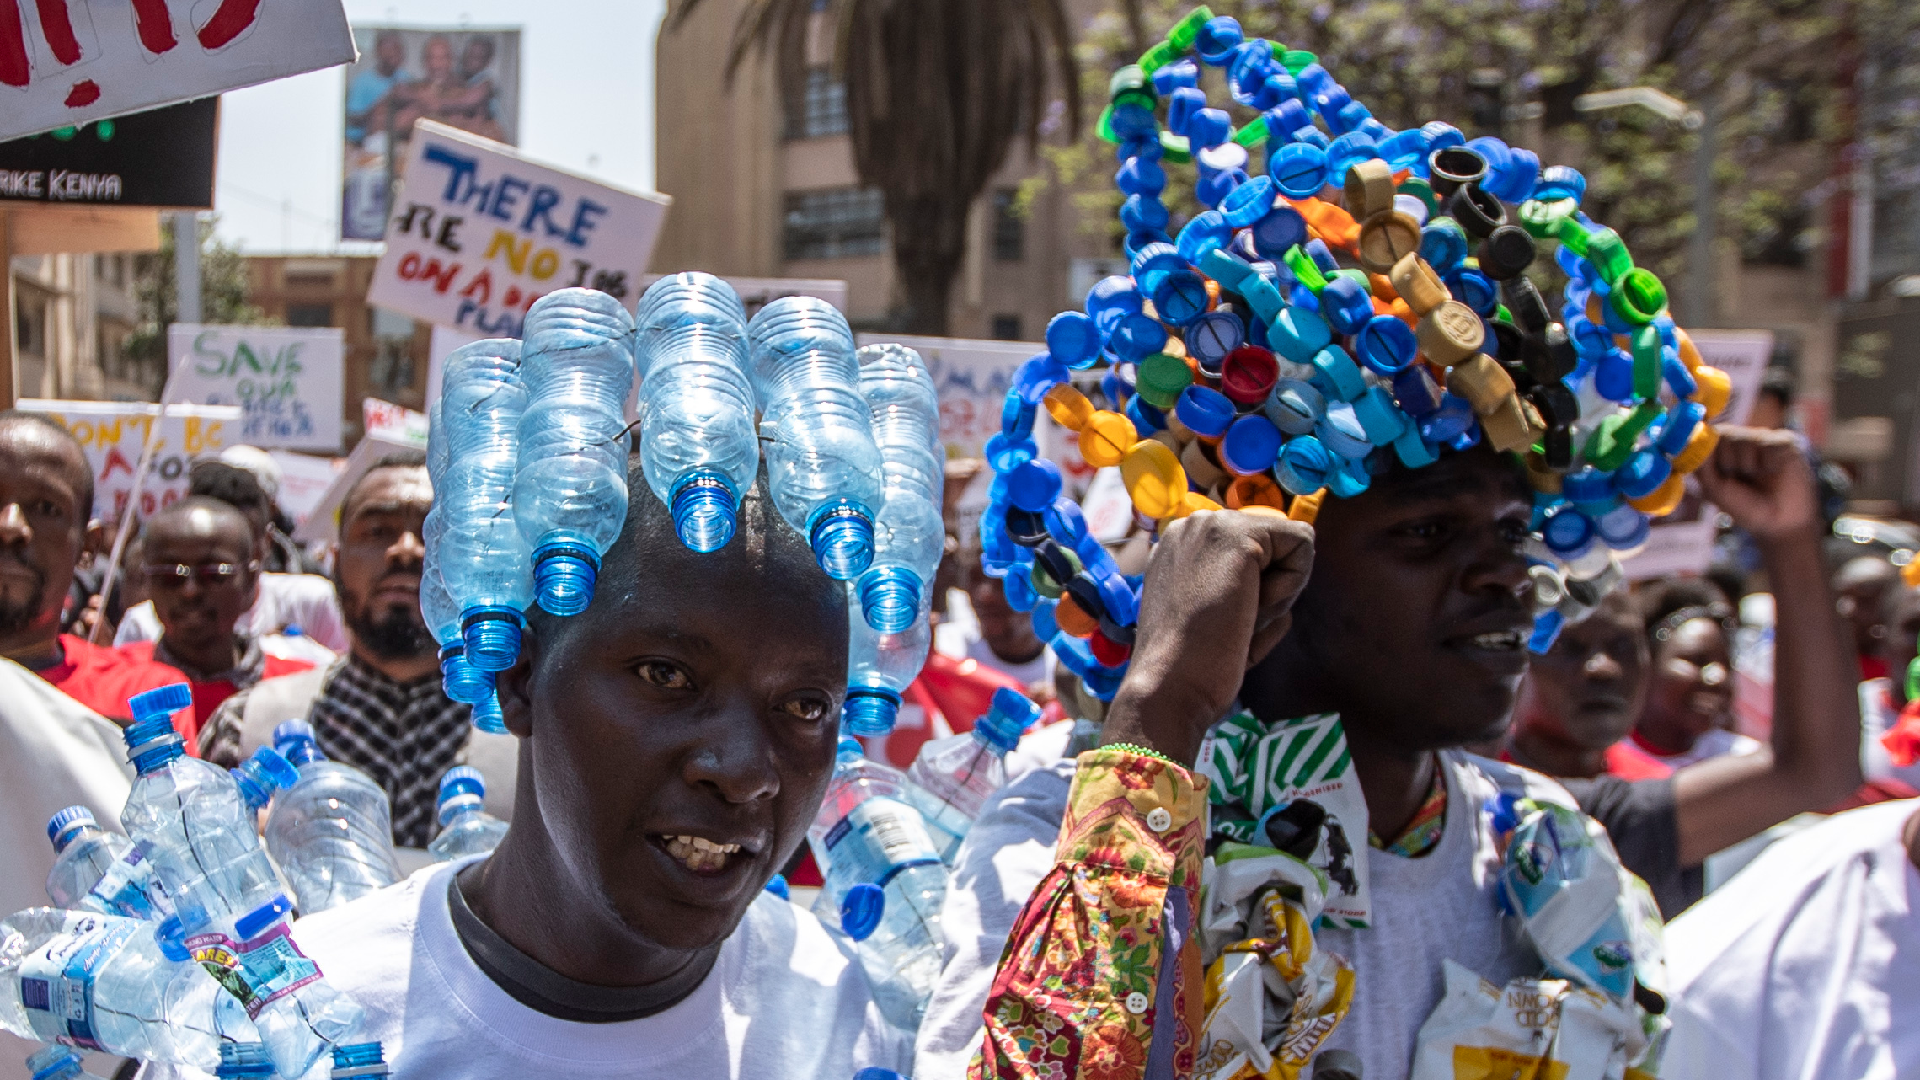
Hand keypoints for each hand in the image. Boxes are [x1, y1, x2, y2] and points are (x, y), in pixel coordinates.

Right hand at [1101, 510, 1314, 765]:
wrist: (1170, 685)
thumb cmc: (1192, 669)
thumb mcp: (1214, 626)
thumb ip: (1241, 608)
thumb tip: (1285, 615)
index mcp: (1181, 547)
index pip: (1252, 551)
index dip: (1256, 591)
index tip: (1223, 621)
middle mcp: (1192, 526)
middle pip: (1273, 545)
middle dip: (1270, 589)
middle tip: (1232, 622)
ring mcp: (1212, 525)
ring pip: (1290, 544)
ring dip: (1280, 591)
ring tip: (1238, 617)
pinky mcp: (1238, 535)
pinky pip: (1301, 544)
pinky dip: (1292, 584)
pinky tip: (1254, 607)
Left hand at [1696, 425, 1817, 540]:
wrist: (1780, 521)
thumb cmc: (1745, 505)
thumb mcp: (1715, 491)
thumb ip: (1702, 468)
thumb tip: (1692, 444)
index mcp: (1717, 450)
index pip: (1703, 437)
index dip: (1706, 453)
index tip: (1715, 471)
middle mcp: (1738, 440)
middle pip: (1721, 436)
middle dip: (1727, 462)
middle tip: (1740, 478)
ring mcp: (1761, 438)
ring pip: (1743, 440)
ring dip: (1747, 465)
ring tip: (1758, 476)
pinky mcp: (1783, 441)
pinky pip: (1768, 444)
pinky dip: (1767, 464)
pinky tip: (1773, 471)